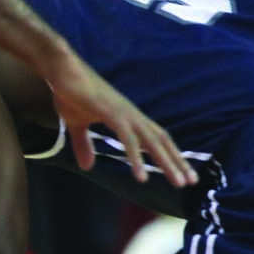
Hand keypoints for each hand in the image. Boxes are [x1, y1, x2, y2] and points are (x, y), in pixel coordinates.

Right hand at [45, 51, 195, 185]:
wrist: (62, 71)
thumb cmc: (71, 94)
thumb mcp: (77, 125)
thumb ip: (84, 146)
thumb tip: (86, 167)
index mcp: (130, 118)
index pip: (158, 139)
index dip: (172, 155)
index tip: (184, 173)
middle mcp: (133, 116)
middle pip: (162, 142)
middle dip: (178, 162)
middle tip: (192, 182)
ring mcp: (125, 114)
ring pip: (152, 142)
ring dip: (166, 163)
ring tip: (178, 183)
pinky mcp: (112, 114)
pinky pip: (129, 140)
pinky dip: (137, 158)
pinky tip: (141, 177)